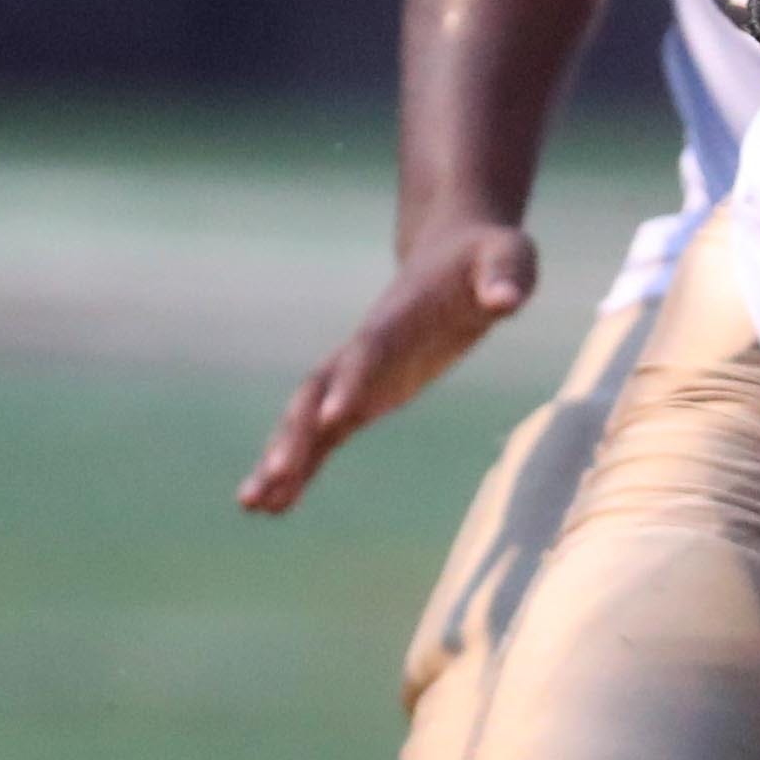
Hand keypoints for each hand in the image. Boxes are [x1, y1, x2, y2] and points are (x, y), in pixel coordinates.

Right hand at [238, 218, 537, 512]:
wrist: (453, 254)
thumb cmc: (488, 257)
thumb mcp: (508, 257)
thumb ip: (506, 276)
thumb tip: (506, 300)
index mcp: (398, 319)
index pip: (369, 352)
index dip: (351, 382)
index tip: (331, 418)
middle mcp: (367, 349)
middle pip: (318, 391)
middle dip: (296, 432)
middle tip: (273, 474)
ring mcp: (360, 374)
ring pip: (308, 418)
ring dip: (282, 457)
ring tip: (251, 503)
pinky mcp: (365, 395)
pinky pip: (325, 435)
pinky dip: (303, 467)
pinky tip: (277, 505)